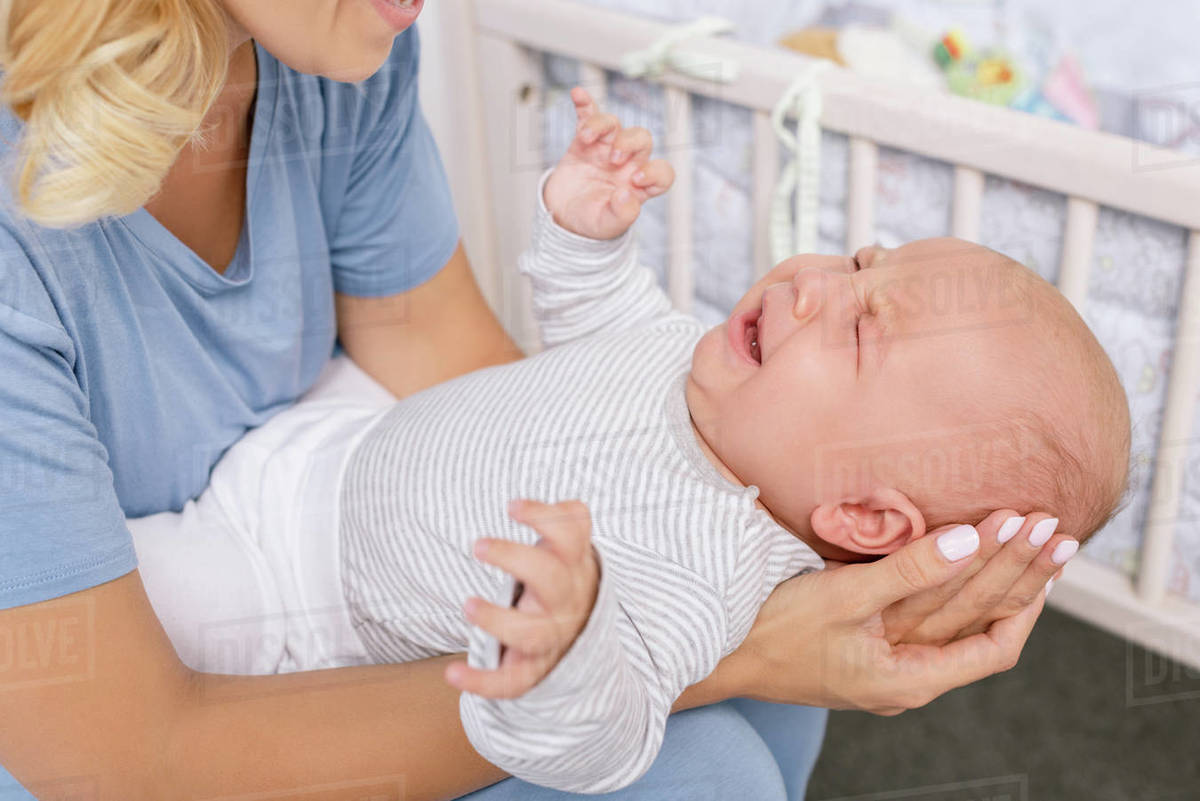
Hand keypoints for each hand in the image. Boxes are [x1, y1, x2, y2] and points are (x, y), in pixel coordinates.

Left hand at [445, 500, 599, 698]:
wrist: (579, 642)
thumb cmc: (559, 584)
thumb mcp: (566, 554)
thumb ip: (562, 525)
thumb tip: (546, 503)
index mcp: (573, 568)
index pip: (572, 536)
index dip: (546, 519)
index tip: (512, 506)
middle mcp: (565, 601)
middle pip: (551, 579)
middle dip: (515, 559)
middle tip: (478, 545)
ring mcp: (550, 637)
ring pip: (533, 634)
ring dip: (498, 619)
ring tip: (468, 604)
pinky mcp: (532, 669)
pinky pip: (512, 681)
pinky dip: (482, 681)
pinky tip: (452, 673)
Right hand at [543, 87, 674, 239]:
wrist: (564, 215)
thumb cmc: (592, 220)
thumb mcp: (607, 225)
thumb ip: (621, 215)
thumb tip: (627, 194)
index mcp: (640, 185)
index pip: (662, 172)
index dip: (656, 172)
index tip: (636, 180)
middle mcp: (628, 163)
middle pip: (642, 138)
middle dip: (630, 143)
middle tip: (613, 160)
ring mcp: (606, 149)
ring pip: (614, 125)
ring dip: (603, 126)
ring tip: (587, 139)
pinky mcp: (584, 141)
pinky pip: (588, 116)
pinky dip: (585, 104)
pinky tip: (578, 94)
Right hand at [719, 524, 1042, 714]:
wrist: (718, 654)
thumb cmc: (770, 631)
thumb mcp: (842, 598)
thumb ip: (910, 571)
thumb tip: (971, 541)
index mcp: (908, 678)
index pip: (993, 645)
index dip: (1026, 597)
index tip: (1042, 549)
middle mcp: (908, 677)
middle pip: (978, 625)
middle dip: (1018, 576)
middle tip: (1052, 528)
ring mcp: (890, 664)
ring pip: (956, 619)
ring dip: (993, 579)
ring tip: (1028, 539)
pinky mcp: (871, 646)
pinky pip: (928, 618)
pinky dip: (956, 589)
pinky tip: (970, 565)